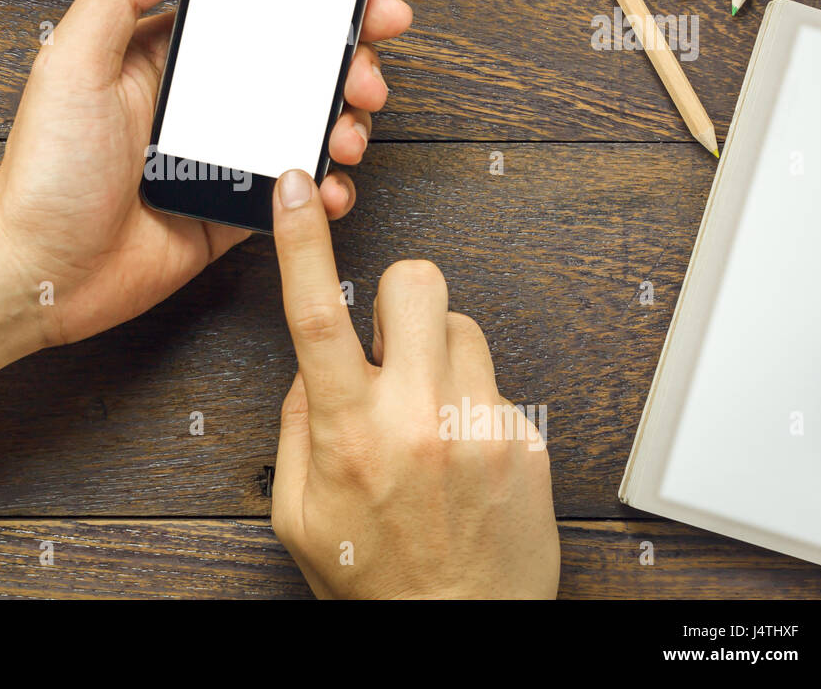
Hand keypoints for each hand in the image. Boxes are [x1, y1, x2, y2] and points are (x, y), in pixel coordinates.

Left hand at [0, 0, 411, 347]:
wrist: (41, 272)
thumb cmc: (44, 172)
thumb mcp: (73, 63)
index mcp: (166, 59)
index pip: (254, 14)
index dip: (314, 2)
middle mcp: (200, 103)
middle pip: (296, 68)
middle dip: (348, 63)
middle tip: (366, 74)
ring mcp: (221, 159)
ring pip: (305, 128)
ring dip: (343, 123)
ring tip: (348, 132)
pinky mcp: (233, 212)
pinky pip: (295, 195)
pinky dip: (324, 191)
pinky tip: (329, 188)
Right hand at [268, 170, 559, 598]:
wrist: (462, 631)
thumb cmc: (375, 579)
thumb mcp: (296, 512)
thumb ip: (298, 425)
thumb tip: (314, 366)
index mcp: (349, 431)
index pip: (316, 315)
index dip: (301, 241)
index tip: (294, 189)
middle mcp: (418, 418)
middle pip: (417, 283)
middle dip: (397, 297)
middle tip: (391, 341)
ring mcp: (481, 425)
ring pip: (462, 326)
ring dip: (439, 353)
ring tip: (429, 413)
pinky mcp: (526, 438)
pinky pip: (495, 380)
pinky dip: (473, 402)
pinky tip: (463, 454)